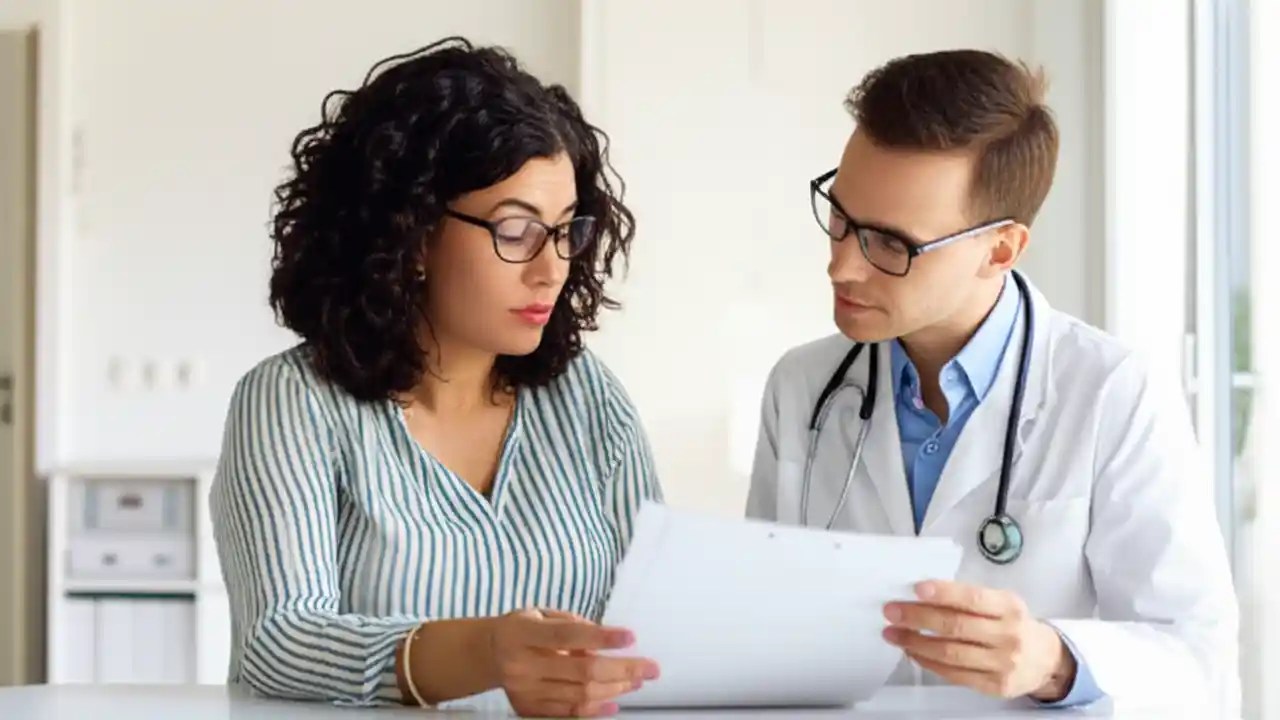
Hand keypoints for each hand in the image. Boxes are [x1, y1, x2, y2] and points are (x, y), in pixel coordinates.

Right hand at [487, 608, 658, 716]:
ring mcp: (524, 691)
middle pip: (581, 672)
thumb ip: (573, 625)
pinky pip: (569, 712)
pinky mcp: (527, 709)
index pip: (568, 635)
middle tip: (650, 668)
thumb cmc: (523, 628)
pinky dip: (596, 708)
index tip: (631, 637)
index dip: (601, 638)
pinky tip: (615, 701)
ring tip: (637, 680)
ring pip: (580, 695)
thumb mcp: (542, 614)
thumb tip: (607, 642)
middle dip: (622, 670)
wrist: (487, 654)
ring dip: (615, 689)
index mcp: (523, 633)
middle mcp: (522, 664)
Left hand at [882, 581, 1075, 700]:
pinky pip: (954, 674)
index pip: (973, 599)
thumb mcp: (1003, 603)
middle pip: (956, 626)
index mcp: (1010, 607)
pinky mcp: (994, 686)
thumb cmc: (1014, 624)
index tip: (916, 589)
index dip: (943, 593)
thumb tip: (923, 594)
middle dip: (918, 618)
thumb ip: (970, 599)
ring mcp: (1002, 663)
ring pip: (951, 653)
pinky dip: (928, 662)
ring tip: (894, 634)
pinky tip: (913, 651)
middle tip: (892, 611)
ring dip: (916, 642)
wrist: (1046, 660)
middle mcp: (1008, 635)